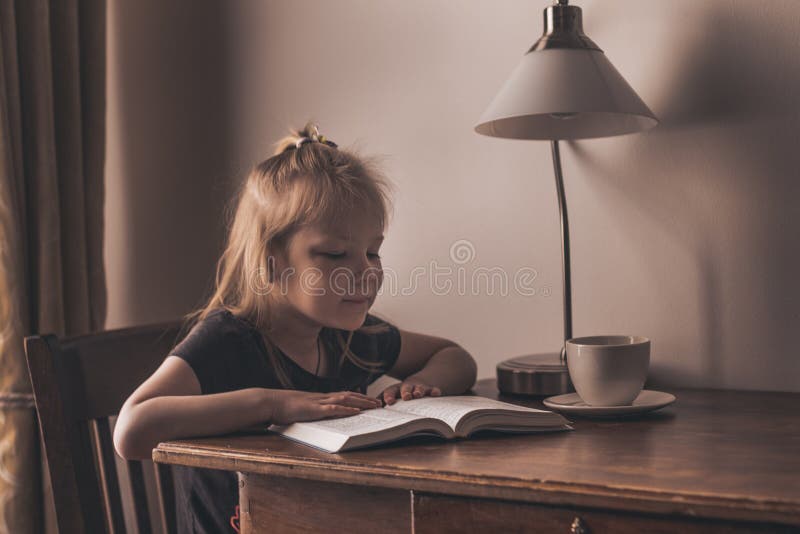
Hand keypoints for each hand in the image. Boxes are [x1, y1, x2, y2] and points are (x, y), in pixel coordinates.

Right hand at [267, 389, 381, 424]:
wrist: (270, 402)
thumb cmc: (282, 407)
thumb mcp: (300, 409)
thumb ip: (309, 411)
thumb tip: (315, 416)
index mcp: (319, 398)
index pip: (342, 395)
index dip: (357, 397)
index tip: (368, 400)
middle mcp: (322, 397)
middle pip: (349, 396)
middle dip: (365, 399)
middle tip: (379, 403)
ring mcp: (318, 402)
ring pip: (345, 400)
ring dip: (361, 403)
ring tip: (374, 406)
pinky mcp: (314, 409)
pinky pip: (333, 409)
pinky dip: (346, 410)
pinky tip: (356, 412)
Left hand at [377, 378, 441, 405]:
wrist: (420, 381)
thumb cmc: (401, 394)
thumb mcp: (392, 397)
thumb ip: (382, 404)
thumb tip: (370, 415)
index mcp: (395, 390)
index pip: (390, 391)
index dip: (389, 396)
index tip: (388, 402)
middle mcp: (407, 387)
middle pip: (405, 388)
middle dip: (405, 392)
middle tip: (406, 397)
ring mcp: (419, 387)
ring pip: (419, 388)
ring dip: (418, 390)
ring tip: (418, 394)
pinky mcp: (430, 389)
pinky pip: (433, 390)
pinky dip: (434, 391)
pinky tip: (436, 393)